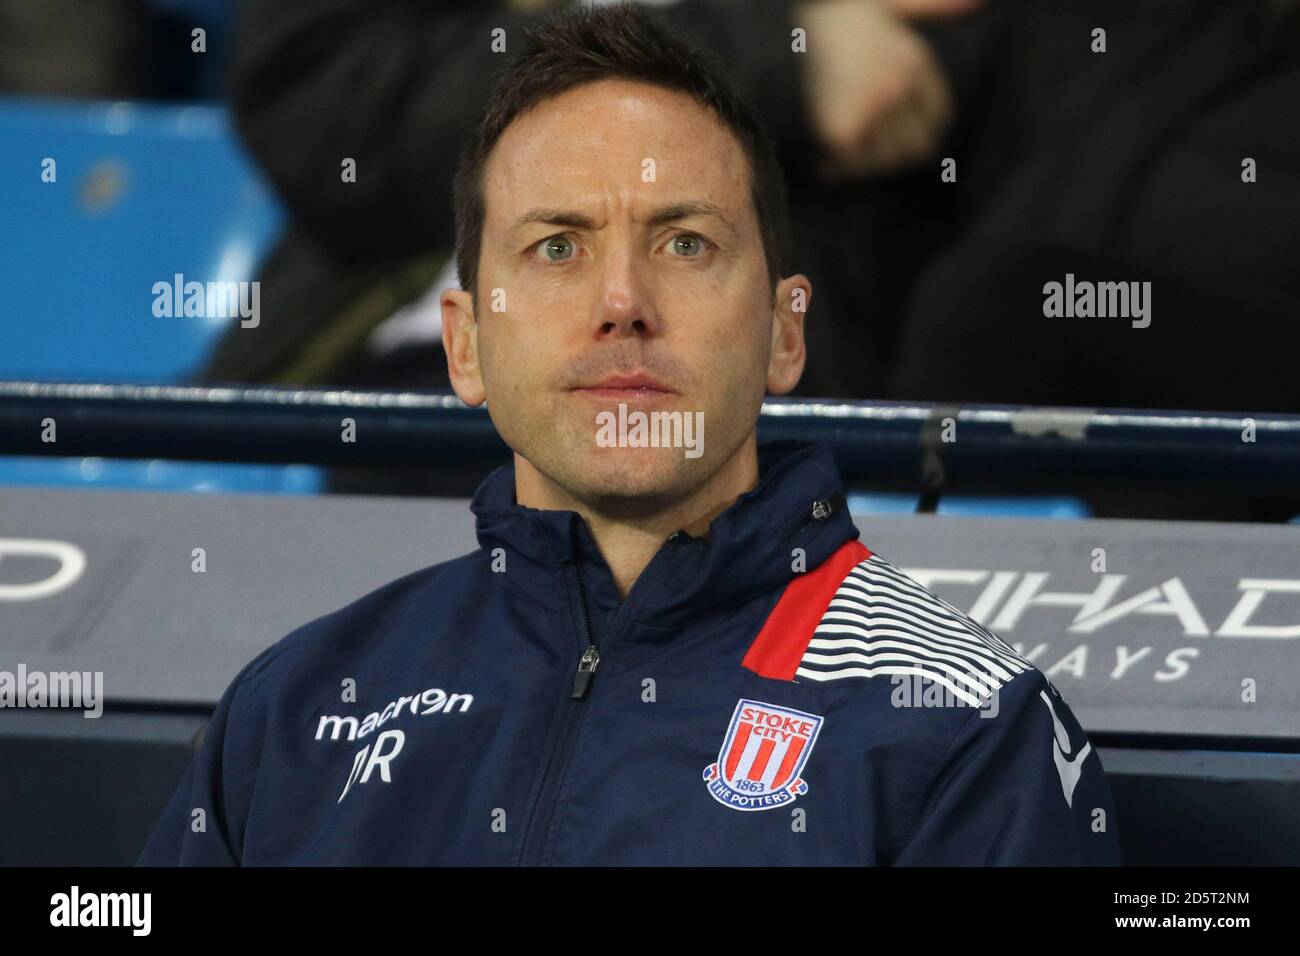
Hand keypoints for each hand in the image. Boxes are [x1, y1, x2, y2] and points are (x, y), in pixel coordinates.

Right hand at [796, 0, 979, 179]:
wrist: (783, 25)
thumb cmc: (838, 10)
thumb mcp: (891, 2)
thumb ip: (935, 5)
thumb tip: (979, 1)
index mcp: (914, 61)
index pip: (937, 119)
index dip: (912, 132)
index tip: (884, 135)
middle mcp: (899, 86)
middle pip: (914, 149)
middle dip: (888, 154)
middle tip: (860, 150)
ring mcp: (871, 109)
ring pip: (883, 163)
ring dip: (862, 166)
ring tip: (840, 156)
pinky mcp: (841, 129)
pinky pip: (849, 166)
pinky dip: (835, 170)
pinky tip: (822, 164)